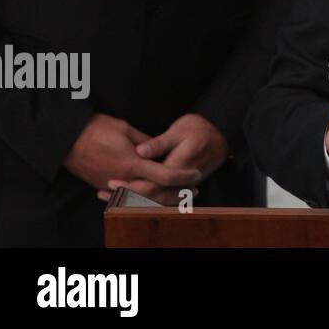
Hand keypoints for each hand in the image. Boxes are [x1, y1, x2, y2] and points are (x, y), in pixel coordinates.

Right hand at [64, 113, 202, 204]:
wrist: (64, 139)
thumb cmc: (95, 128)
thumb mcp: (126, 129)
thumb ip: (146, 142)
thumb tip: (160, 150)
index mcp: (132, 163)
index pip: (164, 175)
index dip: (183, 176)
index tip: (196, 174)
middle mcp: (122, 179)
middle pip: (156, 193)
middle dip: (177, 193)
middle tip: (194, 189)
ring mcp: (110, 185)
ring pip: (141, 198)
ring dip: (161, 198)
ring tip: (178, 195)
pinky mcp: (101, 186)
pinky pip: (126, 198)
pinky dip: (142, 199)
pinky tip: (153, 197)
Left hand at [98, 113, 231, 204]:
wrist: (221, 135)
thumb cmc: (199, 129)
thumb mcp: (179, 130)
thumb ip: (159, 143)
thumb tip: (140, 150)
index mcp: (178, 167)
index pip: (150, 185)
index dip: (130, 186)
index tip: (112, 182)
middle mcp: (181, 181)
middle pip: (151, 196)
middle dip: (127, 195)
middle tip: (107, 191)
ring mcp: (183, 185)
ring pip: (156, 199)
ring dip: (134, 199)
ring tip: (113, 194)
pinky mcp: (182, 185)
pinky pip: (162, 196)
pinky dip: (145, 197)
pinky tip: (131, 193)